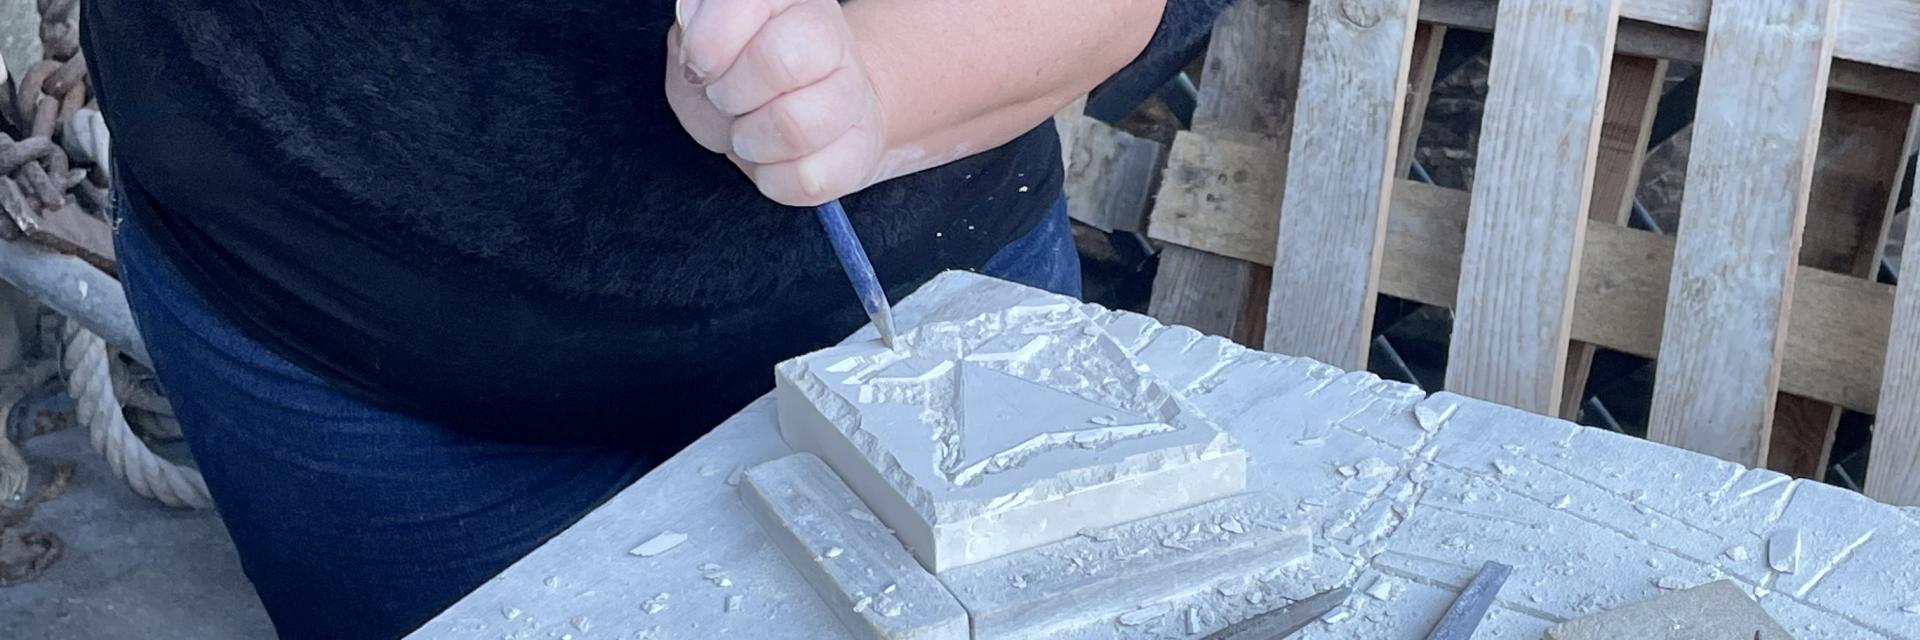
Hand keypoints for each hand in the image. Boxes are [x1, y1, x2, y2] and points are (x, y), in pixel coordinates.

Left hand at [665, 0, 889, 206]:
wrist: (795, 119)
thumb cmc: (737, 81)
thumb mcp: (698, 50)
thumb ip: (690, 40)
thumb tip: (698, 52)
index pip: (749, 1)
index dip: (709, 43)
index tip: (698, 67)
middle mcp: (829, 33)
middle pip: (780, 60)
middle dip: (731, 94)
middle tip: (724, 100)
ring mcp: (853, 92)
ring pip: (797, 126)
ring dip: (752, 142)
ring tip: (747, 134)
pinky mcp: (862, 147)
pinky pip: (809, 178)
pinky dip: (773, 178)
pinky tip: (772, 160)